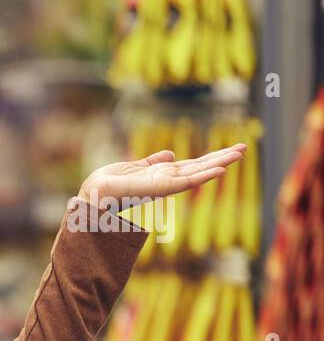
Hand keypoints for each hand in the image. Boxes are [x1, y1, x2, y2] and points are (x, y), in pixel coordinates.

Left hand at [77, 144, 246, 211]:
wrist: (94, 192)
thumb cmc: (109, 182)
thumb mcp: (135, 166)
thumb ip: (154, 161)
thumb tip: (171, 153)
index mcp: (162, 174)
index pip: (193, 165)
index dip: (211, 157)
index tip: (231, 149)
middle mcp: (167, 180)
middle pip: (200, 166)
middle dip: (222, 157)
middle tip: (245, 147)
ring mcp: (165, 185)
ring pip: (198, 173)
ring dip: (219, 163)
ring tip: (240, 154)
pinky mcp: (160, 189)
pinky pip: (186, 182)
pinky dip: (204, 176)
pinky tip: (220, 170)